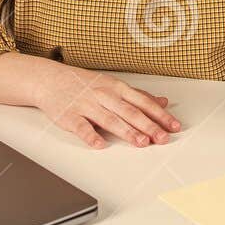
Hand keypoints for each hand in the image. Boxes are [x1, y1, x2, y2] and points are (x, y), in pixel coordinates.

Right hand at [31, 57, 181, 148]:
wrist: (50, 79)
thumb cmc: (84, 83)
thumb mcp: (114, 84)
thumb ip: (138, 95)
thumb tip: (163, 101)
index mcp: (117, 88)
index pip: (143, 102)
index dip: (160, 115)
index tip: (174, 126)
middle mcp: (104, 95)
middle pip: (130, 112)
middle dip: (148, 125)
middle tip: (162, 138)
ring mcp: (87, 105)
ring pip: (110, 119)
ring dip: (126, 131)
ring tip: (141, 142)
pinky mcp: (70, 116)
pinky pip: (81, 127)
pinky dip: (91, 136)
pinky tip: (100, 145)